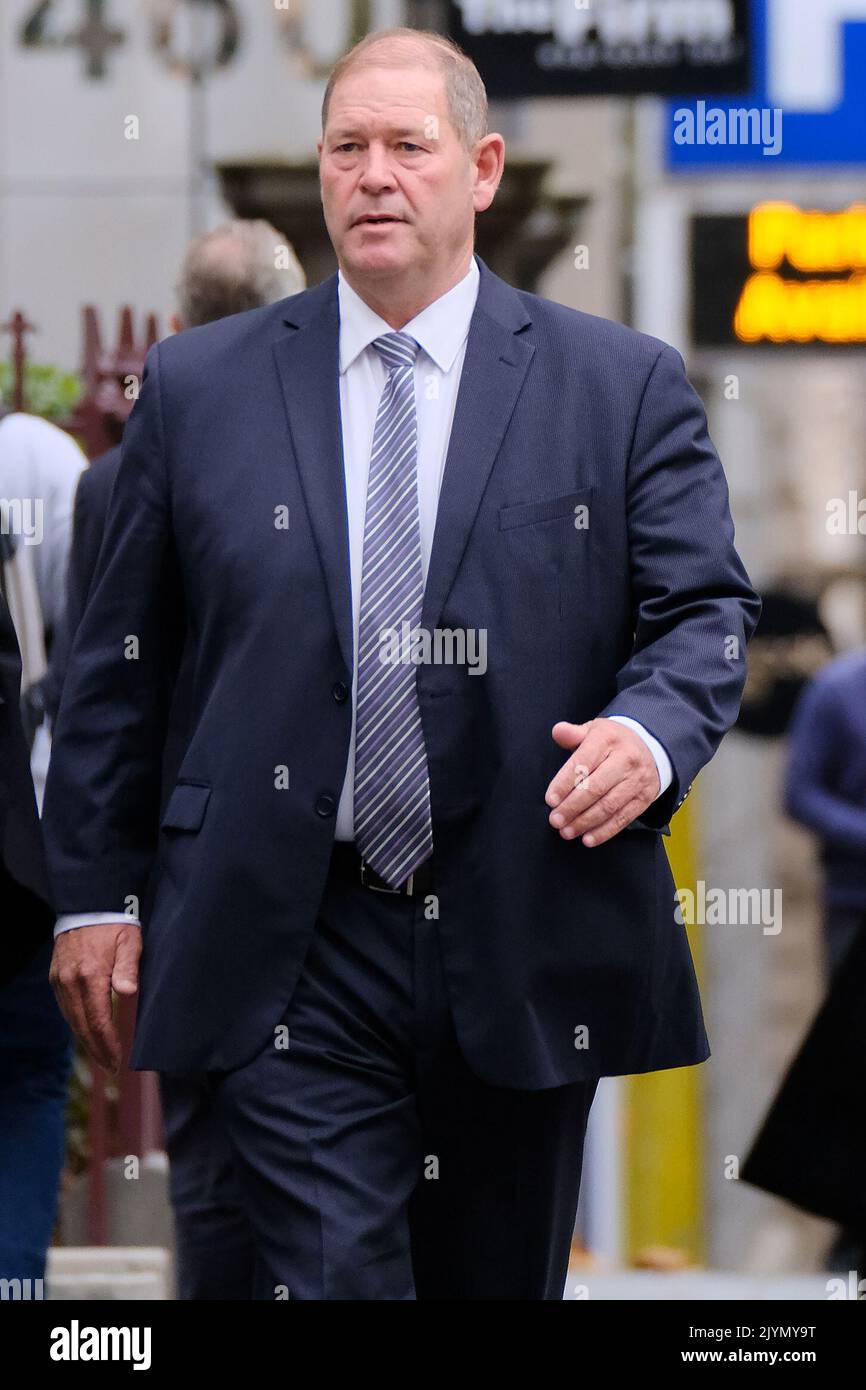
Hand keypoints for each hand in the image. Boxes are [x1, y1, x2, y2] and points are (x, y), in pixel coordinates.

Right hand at [49, 922, 141, 1073]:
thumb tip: (127, 992)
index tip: (118, 1061)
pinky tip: (86, 1032)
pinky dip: (75, 1023)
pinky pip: (65, 1007)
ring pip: (71, 1019)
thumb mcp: (130, 941)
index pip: (98, 1020)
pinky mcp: (56, 976)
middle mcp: (70, 981)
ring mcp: (60, 980)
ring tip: (101, 1055)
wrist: (89, 904)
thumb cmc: (115, 924)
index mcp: (90, 975)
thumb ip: (128, 968)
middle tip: (111, 1067)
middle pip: (82, 1025)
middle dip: (97, 1049)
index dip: (108, 1044)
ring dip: (85, 1040)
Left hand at [544, 719, 660, 846]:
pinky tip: (587, 839)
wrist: (650, 748)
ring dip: (585, 822)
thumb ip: (573, 734)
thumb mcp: (593, 730)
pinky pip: (623, 818)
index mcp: (608, 739)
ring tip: (566, 832)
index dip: (565, 783)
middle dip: (572, 807)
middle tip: (555, 820)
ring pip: (609, 806)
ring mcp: (637, 780)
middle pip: (596, 788)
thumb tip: (558, 731)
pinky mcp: (644, 798)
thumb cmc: (611, 742)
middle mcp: (626, 759)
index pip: (583, 762)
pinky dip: (604, 831)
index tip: (551, 800)